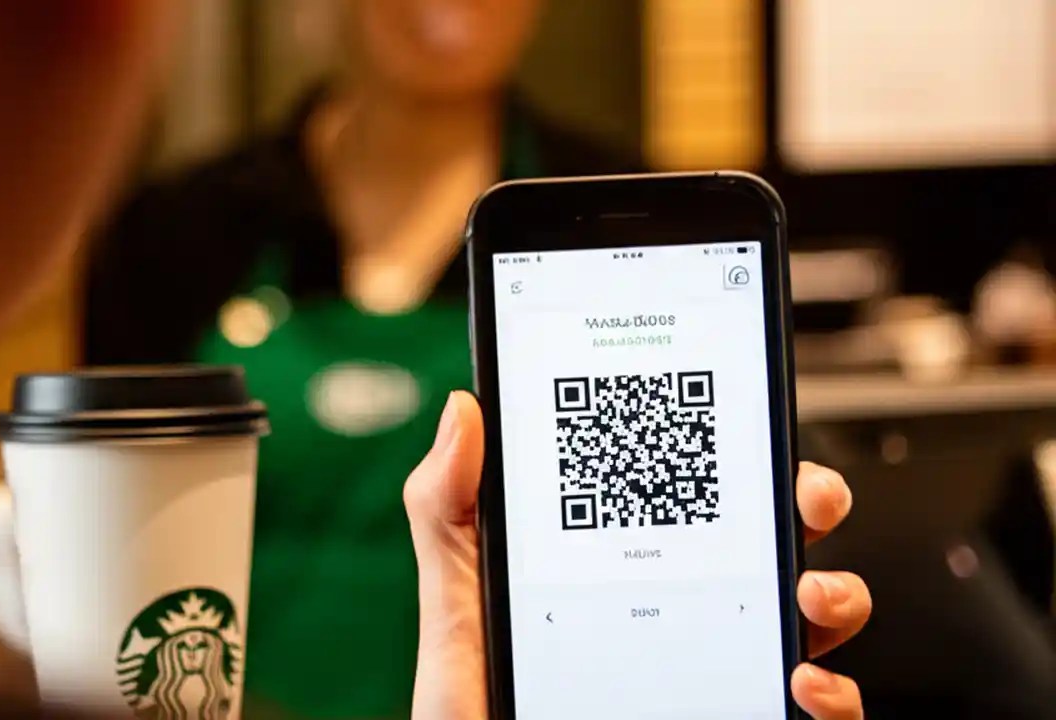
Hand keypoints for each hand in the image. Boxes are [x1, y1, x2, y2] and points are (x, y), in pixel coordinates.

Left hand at [405, 391, 870, 719]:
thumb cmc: (476, 701)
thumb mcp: (457, 600)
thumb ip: (451, 507)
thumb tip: (464, 410)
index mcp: (625, 565)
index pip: (690, 495)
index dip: (731, 454)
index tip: (748, 427)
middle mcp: (681, 612)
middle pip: (770, 543)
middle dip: (809, 504)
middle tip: (806, 500)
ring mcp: (716, 669)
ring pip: (812, 619)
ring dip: (837, 593)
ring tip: (810, 594)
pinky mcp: (739, 715)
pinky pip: (818, 710)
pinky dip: (835, 694)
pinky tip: (803, 683)